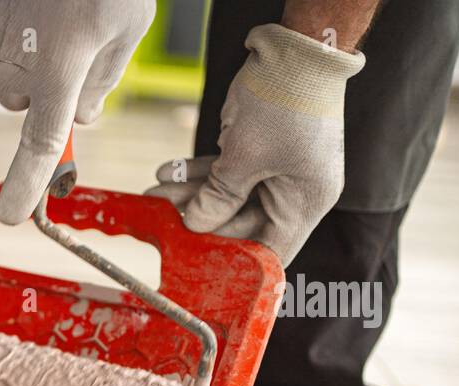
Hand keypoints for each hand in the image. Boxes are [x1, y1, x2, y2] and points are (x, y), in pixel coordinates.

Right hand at [0, 0, 154, 223]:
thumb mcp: (129, 22)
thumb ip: (105, 77)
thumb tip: (81, 115)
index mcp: (65, 57)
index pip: (41, 138)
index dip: (28, 181)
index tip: (14, 215)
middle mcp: (20, 48)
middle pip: (17, 100)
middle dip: (36, 89)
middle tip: (64, 49)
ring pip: (5, 62)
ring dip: (27, 46)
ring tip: (53, 3)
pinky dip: (11, 18)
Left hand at [147, 24, 364, 264]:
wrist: (293, 46)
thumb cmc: (281, 101)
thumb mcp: (244, 157)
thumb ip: (217, 198)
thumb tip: (195, 226)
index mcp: (305, 203)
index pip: (270, 253)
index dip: (234, 264)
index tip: (197, 266)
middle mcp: (296, 193)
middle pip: (242, 225)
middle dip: (199, 220)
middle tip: (160, 218)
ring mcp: (279, 172)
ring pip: (229, 196)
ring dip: (191, 195)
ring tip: (154, 194)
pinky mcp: (262, 153)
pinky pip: (228, 172)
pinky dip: (200, 173)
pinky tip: (168, 173)